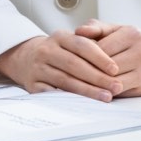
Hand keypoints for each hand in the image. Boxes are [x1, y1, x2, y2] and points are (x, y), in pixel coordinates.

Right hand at [0, 31, 122, 101]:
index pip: (82, 45)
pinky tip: (83, 104)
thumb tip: (113, 64)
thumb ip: (90, 44)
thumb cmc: (58, 50)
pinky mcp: (32, 85)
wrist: (25, 57)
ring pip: (65, 80)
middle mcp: (47, 51)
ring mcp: (38, 68)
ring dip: (87, 90)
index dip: (100, 58)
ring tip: (105, 97)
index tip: (115, 69)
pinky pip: (52, 93)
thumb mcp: (70, 40)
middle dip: (97, 77)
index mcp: (60, 37)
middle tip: (116, 87)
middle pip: (74, 65)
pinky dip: (68, 98)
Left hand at [75, 20, 140, 96]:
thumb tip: (79, 31)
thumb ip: (96, 28)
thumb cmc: (132, 45)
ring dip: (95, 83)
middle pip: (106, 66)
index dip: (84, 55)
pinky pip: (119, 91)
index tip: (72, 59)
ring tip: (79, 83)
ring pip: (112, 81)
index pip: (101, 48)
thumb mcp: (117, 31)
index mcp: (132, 34)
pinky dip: (105, 91)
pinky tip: (95, 89)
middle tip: (71, 74)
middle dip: (88, 70)